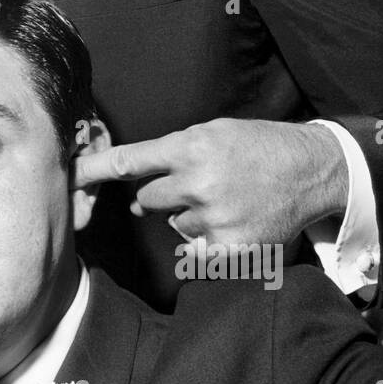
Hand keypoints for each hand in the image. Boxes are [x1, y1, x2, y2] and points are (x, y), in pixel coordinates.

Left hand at [73, 119, 347, 246]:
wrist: (313, 169)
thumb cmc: (258, 146)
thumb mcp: (213, 133)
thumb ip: (171, 156)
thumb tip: (135, 195)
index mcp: (192, 147)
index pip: (130, 161)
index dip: (95, 170)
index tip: (70, 175)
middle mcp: (199, 183)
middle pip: (147, 198)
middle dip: (162, 194)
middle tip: (197, 184)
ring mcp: (215, 218)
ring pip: (174, 224)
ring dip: (191, 216)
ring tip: (227, 200)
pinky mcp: (231, 248)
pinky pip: (195, 251)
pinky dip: (207, 241)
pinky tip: (232, 222)